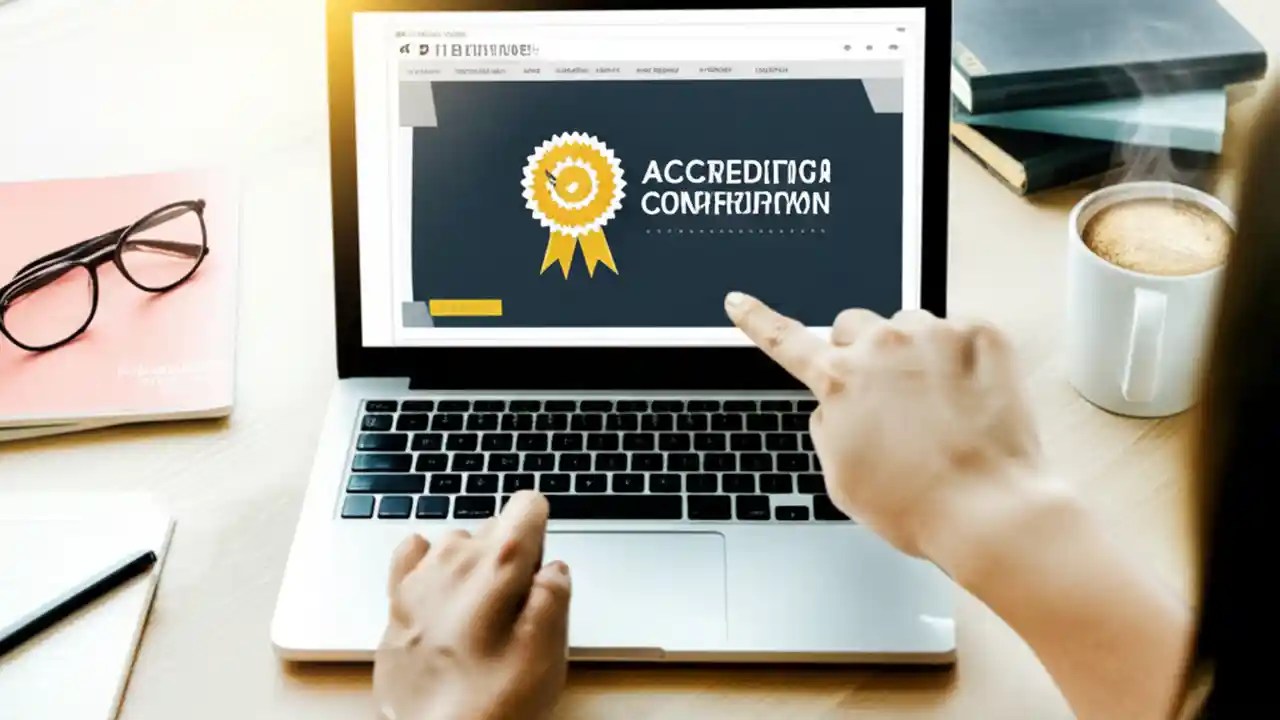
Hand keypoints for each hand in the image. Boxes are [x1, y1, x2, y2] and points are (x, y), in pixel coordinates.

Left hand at [373, 492, 570, 719]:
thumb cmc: (493, 702)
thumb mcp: (549, 651)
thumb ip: (555, 594)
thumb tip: (554, 567)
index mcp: (499, 563)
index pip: (526, 503)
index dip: (541, 529)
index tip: (541, 567)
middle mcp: (455, 558)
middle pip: (495, 527)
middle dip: (512, 555)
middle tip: (517, 610)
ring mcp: (420, 577)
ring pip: (459, 543)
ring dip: (475, 565)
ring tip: (483, 616)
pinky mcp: (397, 600)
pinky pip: (414, 554)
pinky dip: (432, 563)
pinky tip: (444, 593)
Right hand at [724, 292, 1041, 556]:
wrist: (989, 510)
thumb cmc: (915, 504)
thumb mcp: (843, 476)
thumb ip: (829, 425)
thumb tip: (837, 403)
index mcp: (839, 382)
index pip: (784, 340)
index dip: (756, 320)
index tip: (738, 301)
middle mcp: (881, 346)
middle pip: (855, 325)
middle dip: (862, 351)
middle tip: (887, 395)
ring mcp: (935, 335)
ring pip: (910, 326)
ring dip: (915, 355)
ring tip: (938, 409)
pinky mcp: (982, 335)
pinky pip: (960, 333)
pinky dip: (963, 362)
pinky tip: (970, 403)